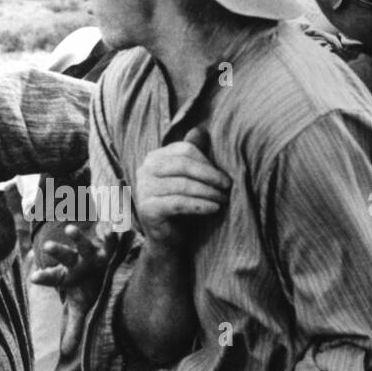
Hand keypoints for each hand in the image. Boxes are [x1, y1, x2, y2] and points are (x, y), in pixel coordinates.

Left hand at [29, 221, 115, 354]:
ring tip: (70, 229)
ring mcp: (91, 252)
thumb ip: (75, 327)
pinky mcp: (107, 245)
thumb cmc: (88, 286)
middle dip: (57, 252)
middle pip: (65, 257)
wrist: (101, 263)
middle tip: (46, 246)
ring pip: (83, 243)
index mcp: (67, 277)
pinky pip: (108, 237)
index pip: (52, 277)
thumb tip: (67, 351)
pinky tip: (111, 226)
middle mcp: (77, 262)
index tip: (33, 278)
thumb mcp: (80, 307)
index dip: (44, 277)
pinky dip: (110, 232)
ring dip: (78, 237)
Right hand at [137, 125, 228, 249]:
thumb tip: (201, 129)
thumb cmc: (181, 207)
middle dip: (210, 175)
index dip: (207, 162)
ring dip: (208, 192)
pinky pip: (179, 203)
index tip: (225, 177)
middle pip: (183, 165)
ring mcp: (143, 190)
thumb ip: (191, 155)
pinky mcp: (148, 209)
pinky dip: (200, 205)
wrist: (167, 241)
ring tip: (224, 199)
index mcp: (153, 158)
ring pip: (183, 185)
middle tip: (228, 186)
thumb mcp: (187, 179)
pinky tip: (214, 208)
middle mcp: (144, 171)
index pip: (184, 150)